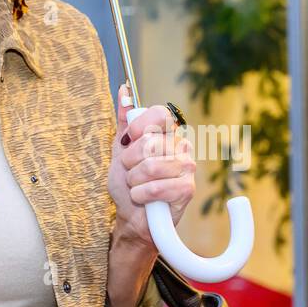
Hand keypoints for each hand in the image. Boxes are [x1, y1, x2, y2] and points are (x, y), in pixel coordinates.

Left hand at [107, 82, 195, 249]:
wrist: (132, 216)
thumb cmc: (127, 182)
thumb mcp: (120, 149)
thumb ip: (124, 121)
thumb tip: (123, 90)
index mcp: (166, 134)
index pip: (159, 113)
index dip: (139, 126)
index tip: (128, 140)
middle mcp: (180, 147)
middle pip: (149, 142)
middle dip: (129, 162)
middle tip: (131, 172)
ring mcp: (186, 167)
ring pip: (150, 166)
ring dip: (133, 181)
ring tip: (137, 187)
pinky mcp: (187, 189)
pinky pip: (156, 187)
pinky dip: (141, 195)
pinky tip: (144, 199)